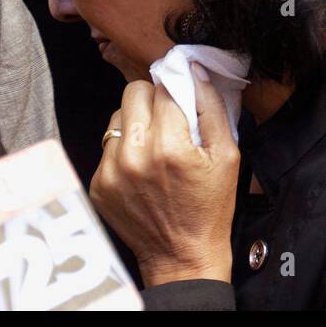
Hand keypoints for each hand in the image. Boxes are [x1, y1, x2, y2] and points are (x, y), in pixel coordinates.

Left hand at [89, 77, 239, 286]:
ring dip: (136, 122)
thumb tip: (195, 71)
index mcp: (169, 146)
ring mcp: (111, 171)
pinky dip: (124, 148)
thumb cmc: (210, 205)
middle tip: (169, 120)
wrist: (182, 255)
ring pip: (117, 116)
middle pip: (133, 92)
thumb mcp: (228, 154)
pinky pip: (108, 145)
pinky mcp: (98, 184)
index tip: (184, 98)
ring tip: (155, 145)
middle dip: (152, 99)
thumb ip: (212, 107)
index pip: (163, 87)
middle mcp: (134, 155)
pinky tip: (143, 167)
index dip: (177, 89)